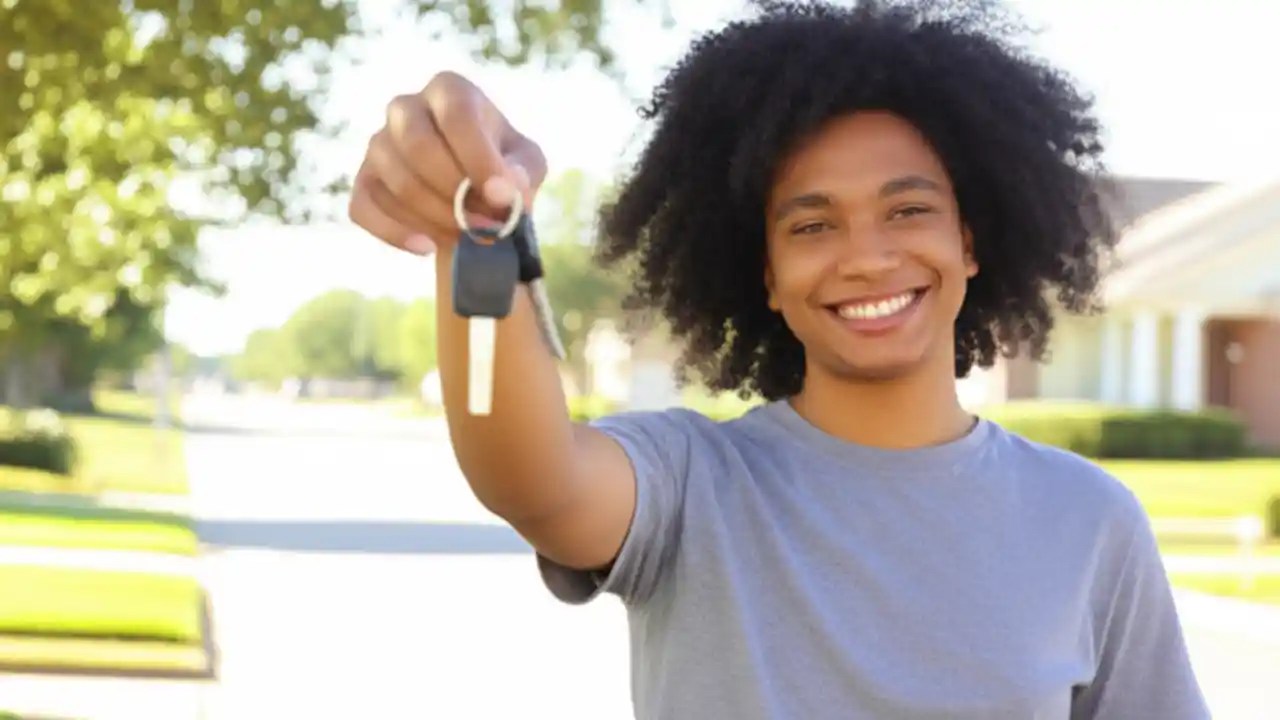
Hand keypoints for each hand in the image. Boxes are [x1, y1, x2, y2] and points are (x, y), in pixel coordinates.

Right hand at [349, 72, 546, 255]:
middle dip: (455, 194)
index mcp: (449, 91)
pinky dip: (396, 232)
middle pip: (418, 146)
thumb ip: (523, 172)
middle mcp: (406, 108)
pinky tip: (427, 247)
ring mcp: (378, 144)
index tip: (502, 198)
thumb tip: (507, 190)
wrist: (471, 192)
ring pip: (397, 182)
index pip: (457, 115)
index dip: (479, 158)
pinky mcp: (363, 181)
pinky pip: (364, 207)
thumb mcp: (526, 163)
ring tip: (467, 237)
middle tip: (485, 226)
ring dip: (436, 218)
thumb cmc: (501, 166)